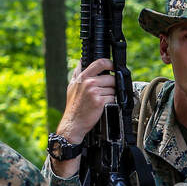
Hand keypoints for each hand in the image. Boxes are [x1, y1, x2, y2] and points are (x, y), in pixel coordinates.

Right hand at [51, 58, 115, 176]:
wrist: (73, 123)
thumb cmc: (73, 107)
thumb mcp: (72, 86)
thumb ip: (77, 73)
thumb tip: (81, 61)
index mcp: (82, 77)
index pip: (99, 63)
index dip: (110, 63)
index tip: (114, 66)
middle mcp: (88, 83)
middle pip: (110, 78)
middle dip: (111, 85)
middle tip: (105, 92)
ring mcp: (94, 92)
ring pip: (113, 89)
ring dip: (111, 95)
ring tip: (101, 100)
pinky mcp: (100, 102)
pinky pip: (113, 98)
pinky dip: (111, 102)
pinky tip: (103, 106)